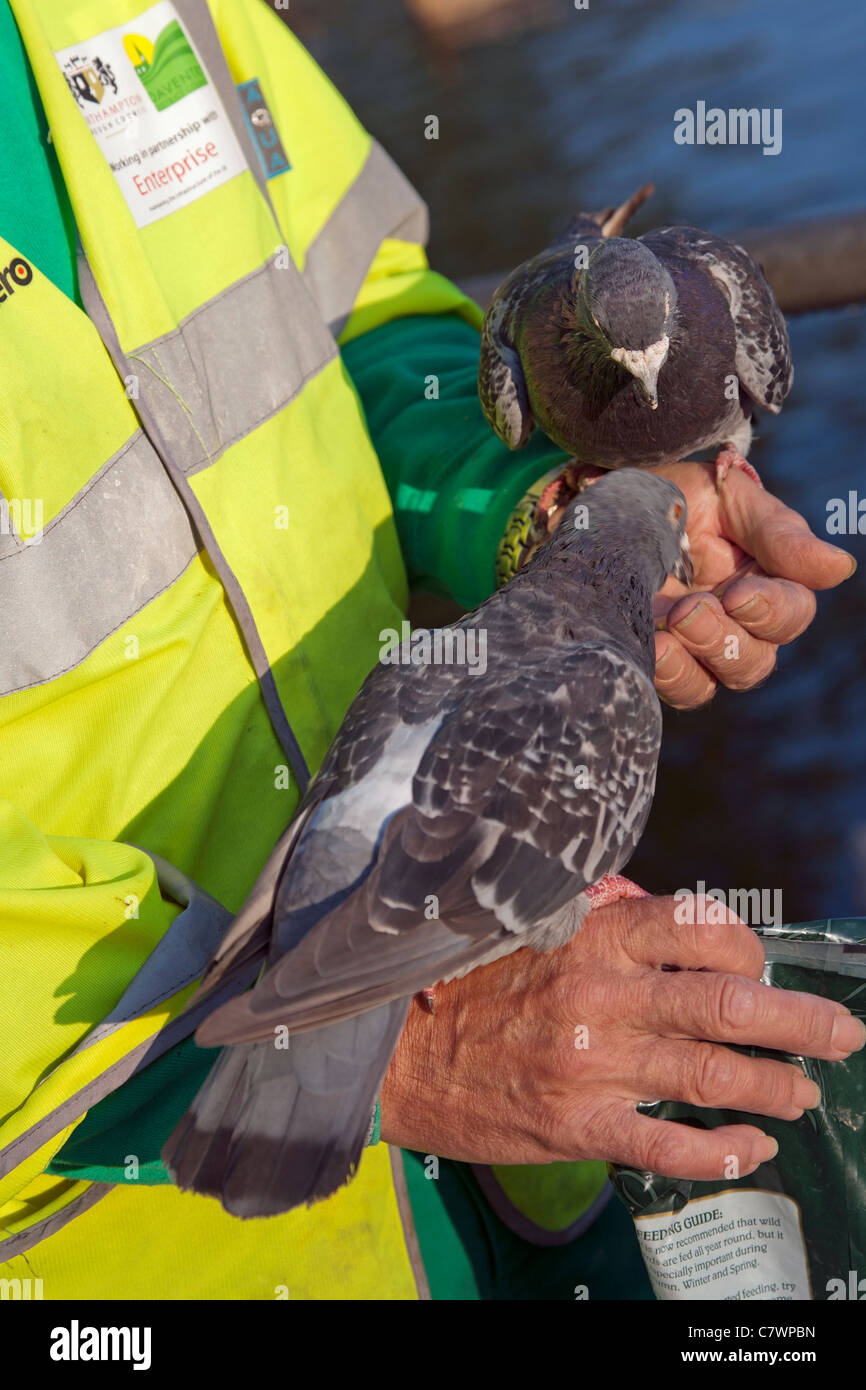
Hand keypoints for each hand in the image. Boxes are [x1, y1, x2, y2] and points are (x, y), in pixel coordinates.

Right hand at [379, 894, 865, 1178]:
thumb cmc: (468, 985)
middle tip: (840, 1032)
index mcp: (591, 933)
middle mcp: (600, 993)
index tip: (761, 966)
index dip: (749, 948)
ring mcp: (591, 1062)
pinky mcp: (576, 1123)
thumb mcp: (531, 927)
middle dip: (801, 1021)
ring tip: (805, 1092)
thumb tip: (672, 921)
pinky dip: (722, 1149)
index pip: (701, 927)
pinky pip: (668, 1143)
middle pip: (727, 1003)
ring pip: (711, 1074)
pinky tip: (751, 1146)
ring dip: (776, 1084)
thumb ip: (601, 923)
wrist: (399, 1051)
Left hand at [649, 460, 854, 708]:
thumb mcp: (725, 497)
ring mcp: (695, 646)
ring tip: (669, 627)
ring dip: (699, 658)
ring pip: (720, 679)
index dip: (771, 610)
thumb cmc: (671, 493)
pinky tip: (651, 648)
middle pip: (757, 658)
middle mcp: (737, 621)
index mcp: (765, 579)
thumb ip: (777, 533)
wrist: (597, 502)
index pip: (792, 611)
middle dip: (727, 639)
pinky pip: (678, 689)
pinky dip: (668, 675)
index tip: (738, 593)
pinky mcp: (656, 661)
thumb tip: (839, 569)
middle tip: (690, 608)